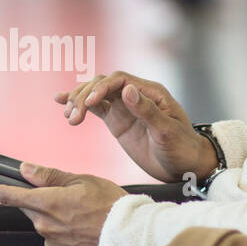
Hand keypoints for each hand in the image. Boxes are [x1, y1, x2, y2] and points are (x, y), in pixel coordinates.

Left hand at [0, 163, 127, 245]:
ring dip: (55, 214)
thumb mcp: (82, 181)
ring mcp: (54, 243)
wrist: (132, 240)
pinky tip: (85, 224)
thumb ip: (50, 176)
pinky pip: (58, 237)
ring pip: (44, 223)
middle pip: (29, 208)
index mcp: (47, 204)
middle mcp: (45, 226)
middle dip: (38, 198)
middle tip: (64, 192)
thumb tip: (26, 170)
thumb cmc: (112, 207)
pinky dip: (66, 229)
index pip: (9, 195)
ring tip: (83, 209)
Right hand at [53, 71, 215, 186]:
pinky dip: (79, 105)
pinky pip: (95, 108)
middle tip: (75, 115)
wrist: (185, 165)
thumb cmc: (182, 147)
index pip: (119, 80)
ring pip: (95, 94)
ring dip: (79, 101)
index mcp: (150, 92)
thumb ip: (147, 110)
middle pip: (103, 84)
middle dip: (85, 96)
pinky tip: (61, 103)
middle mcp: (135, 95)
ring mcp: (124, 107)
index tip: (89, 103)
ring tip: (69, 117)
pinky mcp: (117, 120)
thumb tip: (127, 89)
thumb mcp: (167, 131)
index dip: (102, 87)